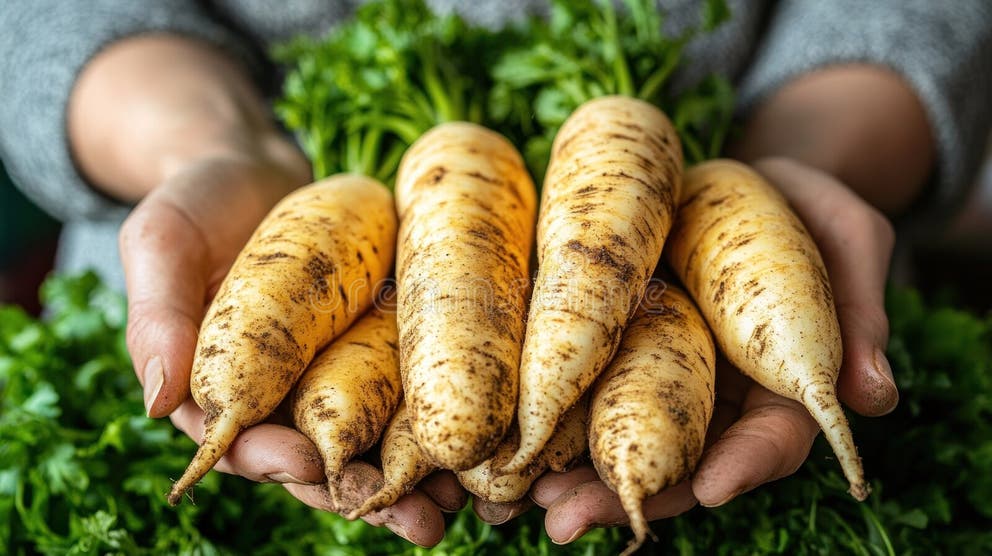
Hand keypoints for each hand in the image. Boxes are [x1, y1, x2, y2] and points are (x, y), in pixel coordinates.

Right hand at [120, 151, 459, 545]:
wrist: (260, 167)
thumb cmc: (200, 205)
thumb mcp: (162, 244)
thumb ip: (156, 317)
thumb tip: (158, 401)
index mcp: (226, 392)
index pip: (249, 446)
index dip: (278, 463)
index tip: (311, 464)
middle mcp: (287, 396)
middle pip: (324, 462)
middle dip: (367, 496)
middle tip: (416, 524)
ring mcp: (339, 372)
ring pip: (377, 440)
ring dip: (417, 478)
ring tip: (459, 502)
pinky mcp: (382, 345)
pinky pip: (411, 390)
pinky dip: (441, 420)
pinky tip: (482, 443)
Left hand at [526, 157, 898, 543]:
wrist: (737, 177)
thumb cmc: (808, 213)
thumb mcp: (850, 243)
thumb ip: (859, 314)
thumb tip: (874, 398)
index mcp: (779, 384)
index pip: (771, 439)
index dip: (745, 466)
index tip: (709, 488)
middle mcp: (713, 393)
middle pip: (679, 457)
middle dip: (627, 492)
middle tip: (571, 522)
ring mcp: (659, 368)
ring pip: (619, 433)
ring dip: (569, 472)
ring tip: (521, 498)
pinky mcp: (613, 339)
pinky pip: (579, 383)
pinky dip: (543, 414)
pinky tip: (499, 438)